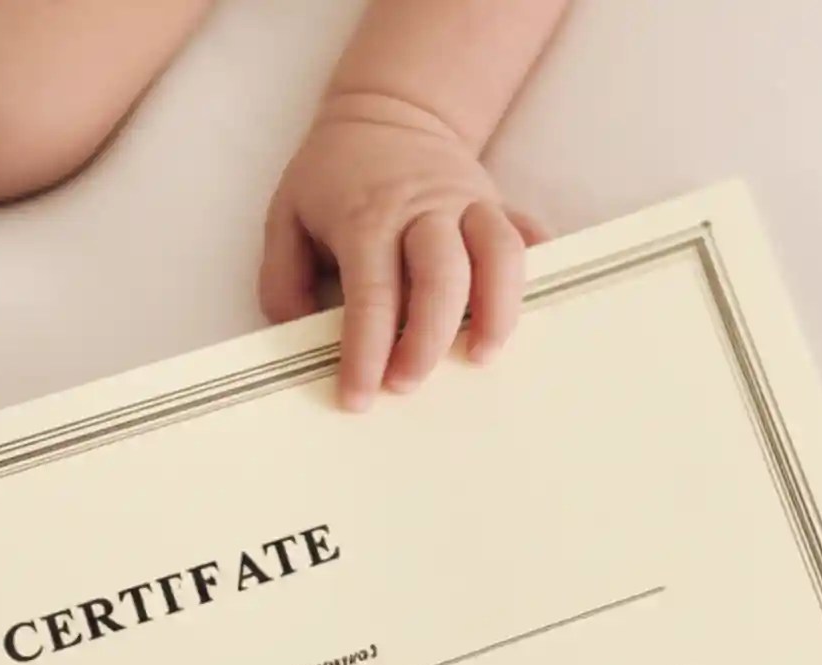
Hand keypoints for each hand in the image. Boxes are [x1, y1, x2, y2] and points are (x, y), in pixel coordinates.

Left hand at [260, 93, 546, 410]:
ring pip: (500, 255)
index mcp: (367, 216)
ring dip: (497, 311)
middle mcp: (424, 208)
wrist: (389, 110)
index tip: (358, 398)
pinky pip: (529, 235)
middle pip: (442, 277)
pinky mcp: (500, 203)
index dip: (366, 352)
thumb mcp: (285, 216)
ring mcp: (470, 202)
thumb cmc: (334, 174)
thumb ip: (283, 279)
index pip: (373, 293)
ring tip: (481, 356)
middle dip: (428, 340)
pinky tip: (527, 305)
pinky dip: (538, 269)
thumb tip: (299, 340)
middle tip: (407, 384)